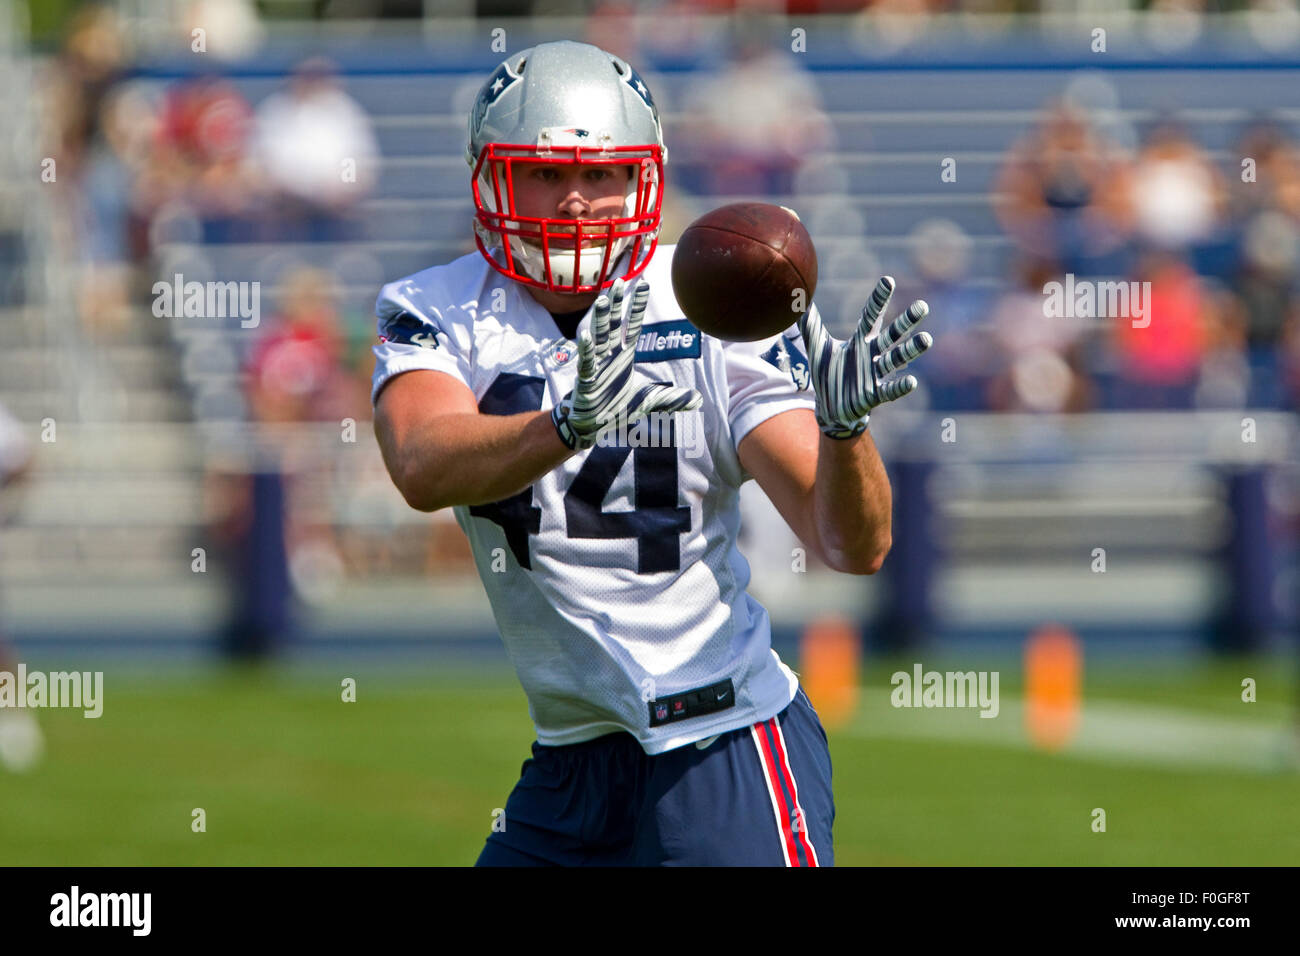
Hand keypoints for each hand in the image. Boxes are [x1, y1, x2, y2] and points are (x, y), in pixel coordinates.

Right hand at [552, 278, 702, 450]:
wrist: (594, 424)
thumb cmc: (617, 408)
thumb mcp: (650, 402)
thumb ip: (673, 398)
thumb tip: (698, 400)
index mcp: (624, 356)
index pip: (633, 326)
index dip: (637, 306)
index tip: (643, 284)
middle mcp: (610, 356)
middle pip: (614, 325)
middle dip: (617, 304)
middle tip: (620, 281)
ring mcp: (596, 366)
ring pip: (599, 338)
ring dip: (601, 320)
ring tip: (604, 300)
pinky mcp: (586, 380)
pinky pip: (586, 363)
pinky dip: (585, 351)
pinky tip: (585, 337)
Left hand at [798, 276, 931, 438]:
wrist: (830, 407)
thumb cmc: (828, 373)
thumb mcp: (816, 346)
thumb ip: (810, 323)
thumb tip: (798, 296)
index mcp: (860, 340)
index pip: (871, 315)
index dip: (879, 299)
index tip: (888, 280)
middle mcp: (872, 354)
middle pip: (892, 335)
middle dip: (906, 322)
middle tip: (922, 306)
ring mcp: (875, 374)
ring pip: (896, 359)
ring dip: (911, 350)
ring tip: (927, 339)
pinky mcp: (874, 395)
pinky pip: (890, 391)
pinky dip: (900, 386)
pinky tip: (912, 381)